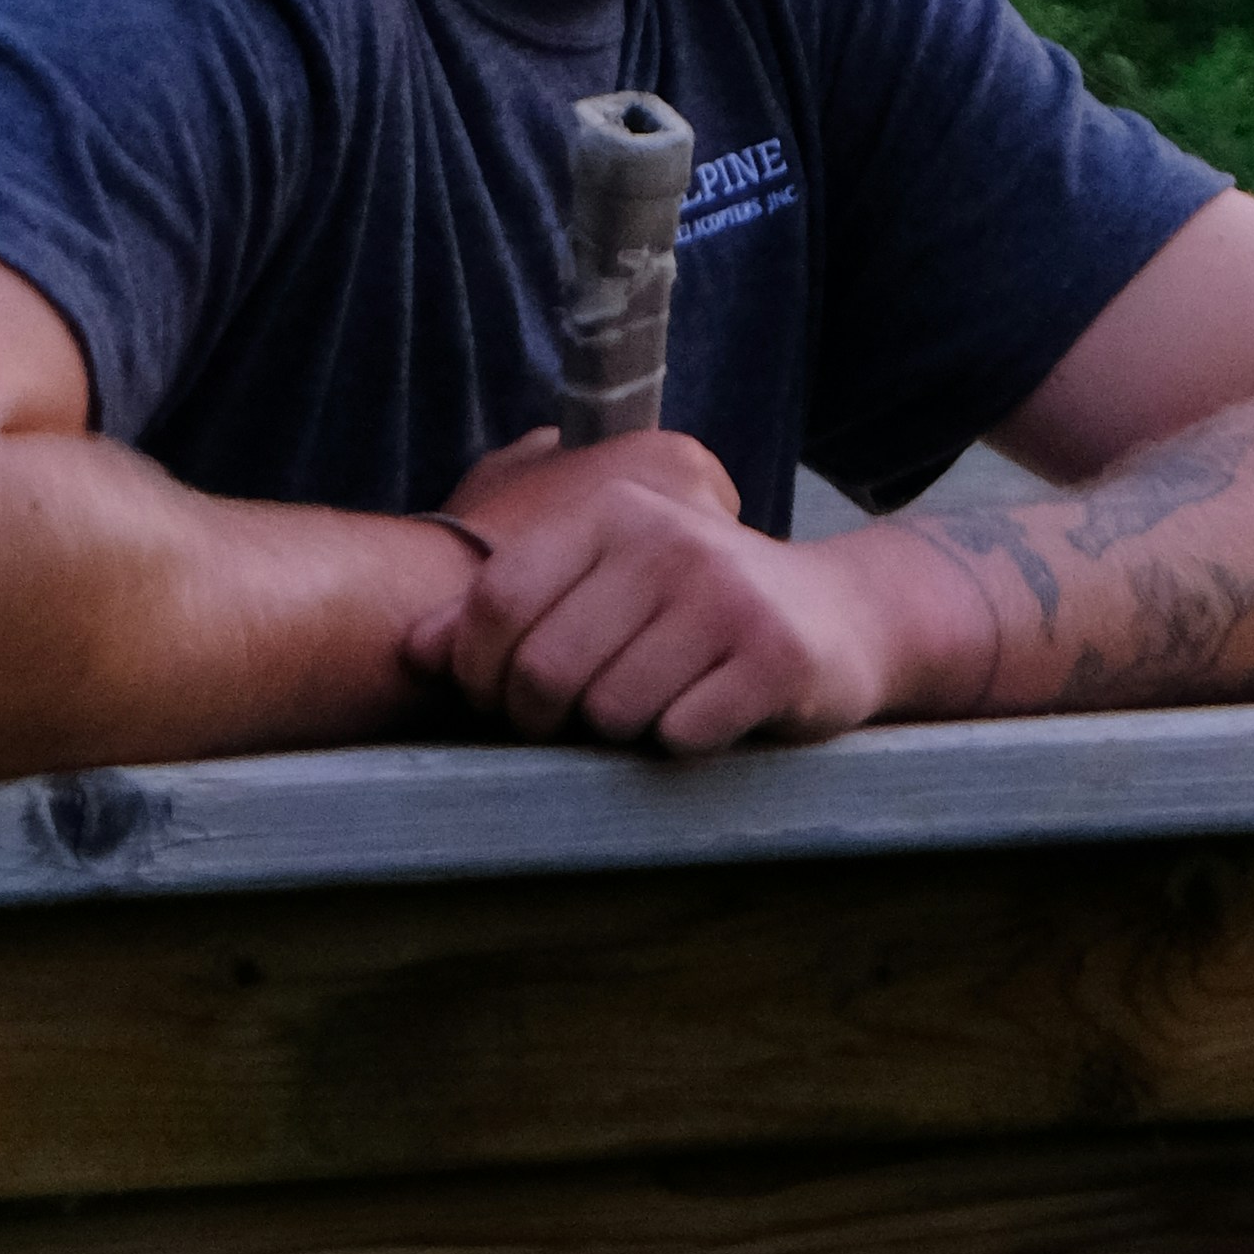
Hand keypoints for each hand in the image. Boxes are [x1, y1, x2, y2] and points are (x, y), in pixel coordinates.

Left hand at [404, 427, 894, 752]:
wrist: (842, 616)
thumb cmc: (696, 608)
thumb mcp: (606, 584)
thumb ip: (510, 608)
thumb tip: (411, 651)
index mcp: (613, 510)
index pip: (494, 603)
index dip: (477, 674)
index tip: (496, 703)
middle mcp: (668, 538)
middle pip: (544, 670)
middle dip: (543, 719)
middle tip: (573, 722)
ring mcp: (726, 594)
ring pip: (608, 712)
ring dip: (618, 733)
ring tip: (652, 705)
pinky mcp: (774, 656)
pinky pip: (677, 737)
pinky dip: (679, 744)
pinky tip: (707, 715)